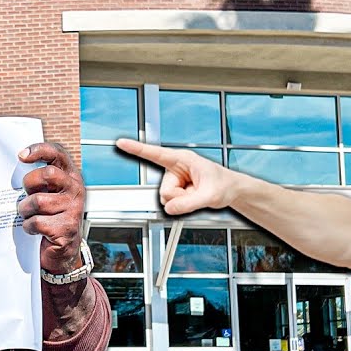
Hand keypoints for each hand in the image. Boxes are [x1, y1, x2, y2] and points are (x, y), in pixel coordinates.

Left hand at [17, 142, 84, 273]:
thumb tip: (17, 166)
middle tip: (26, 194)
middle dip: (30, 183)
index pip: (57, 153)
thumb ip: (39, 179)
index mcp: (70, 176)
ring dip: (25, 210)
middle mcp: (75, 189)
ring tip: (28, 215)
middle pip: (47, 174)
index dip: (39, 150)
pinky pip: (37, 222)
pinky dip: (29, 227)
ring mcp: (73, 209)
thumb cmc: (50, 217)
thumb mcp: (47, 193)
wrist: (62, 251)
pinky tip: (34, 230)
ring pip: (38, 201)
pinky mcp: (66, 228)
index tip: (21, 156)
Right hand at [115, 138, 238, 214]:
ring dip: (181, 202)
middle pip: (164, 190)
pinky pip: (171, 203)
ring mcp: (175, 180)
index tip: (121, 142)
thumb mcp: (210, 196)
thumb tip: (169, 209)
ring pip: (166, 199)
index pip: (156, 154)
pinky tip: (193, 198)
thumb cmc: (223, 185)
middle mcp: (176, 168)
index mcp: (183, 159)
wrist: (230, 190)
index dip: (137, 149)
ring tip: (197, 195)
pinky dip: (182, 205)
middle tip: (197, 195)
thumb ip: (189, 203)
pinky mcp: (176, 189)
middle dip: (179, 198)